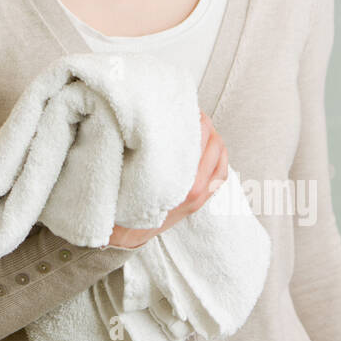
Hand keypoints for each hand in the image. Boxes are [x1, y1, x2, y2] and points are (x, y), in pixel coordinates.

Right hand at [106, 111, 229, 248]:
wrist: (120, 237)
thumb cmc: (119, 201)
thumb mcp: (126, 167)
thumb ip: (144, 145)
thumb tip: (156, 114)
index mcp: (179, 180)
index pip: (198, 134)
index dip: (191, 113)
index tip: (180, 103)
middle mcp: (195, 189)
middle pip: (212, 141)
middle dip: (201, 121)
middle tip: (186, 109)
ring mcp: (200, 196)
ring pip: (220, 154)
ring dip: (211, 136)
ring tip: (196, 125)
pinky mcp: (200, 201)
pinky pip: (221, 172)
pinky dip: (218, 155)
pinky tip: (207, 146)